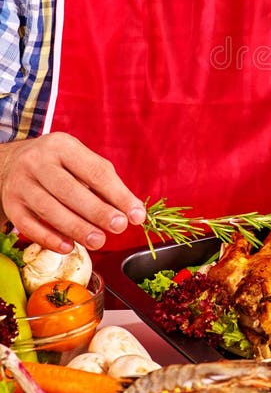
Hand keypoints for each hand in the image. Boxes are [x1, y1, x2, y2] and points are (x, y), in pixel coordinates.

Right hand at [0, 132, 145, 252]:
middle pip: (70, 190)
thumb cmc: (58, 164)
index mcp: (62, 146)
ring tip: (98, 241)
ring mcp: (21, 183)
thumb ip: (106, 183)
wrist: (11, 163)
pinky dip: (49, 238)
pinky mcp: (11, 204)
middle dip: (98, 211)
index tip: (136, 214)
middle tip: (119, 227)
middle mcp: (38, 162)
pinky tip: (69, 247)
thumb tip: (134, 210)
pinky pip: (29, 225)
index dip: (119, 195)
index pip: (95, 171)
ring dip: (76, 228)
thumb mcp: (80, 161)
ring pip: (49, 210)